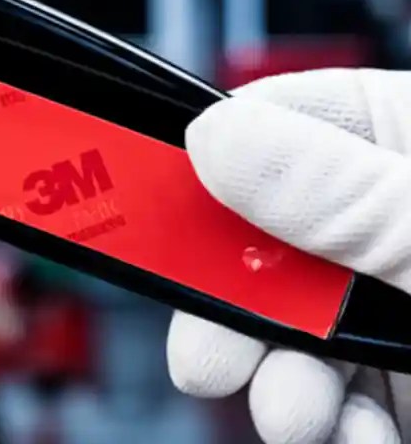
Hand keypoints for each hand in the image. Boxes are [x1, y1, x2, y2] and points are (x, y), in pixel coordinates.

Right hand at [170, 67, 410, 443]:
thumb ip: (345, 192)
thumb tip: (216, 140)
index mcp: (410, 140)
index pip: (283, 119)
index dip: (206, 159)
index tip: (148, 203)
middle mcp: (394, 216)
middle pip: (264, 240)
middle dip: (233, 306)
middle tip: (212, 349)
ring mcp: (399, 302)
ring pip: (290, 331)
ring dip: (277, 382)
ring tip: (295, 412)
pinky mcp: (406, 381)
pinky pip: (333, 397)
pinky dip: (326, 425)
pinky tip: (346, 432)